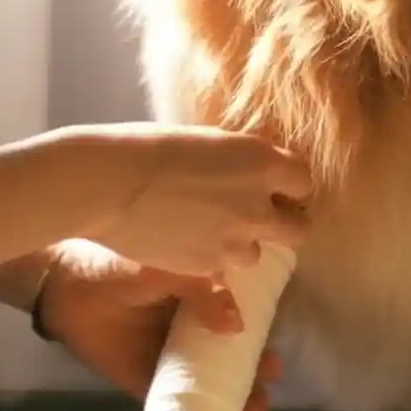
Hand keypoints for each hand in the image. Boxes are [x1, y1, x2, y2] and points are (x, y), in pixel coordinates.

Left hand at [38, 240, 277, 410]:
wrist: (66, 284)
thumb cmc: (120, 263)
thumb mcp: (169, 264)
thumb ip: (202, 290)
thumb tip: (237, 326)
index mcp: (206, 303)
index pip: (244, 332)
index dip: (261, 352)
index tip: (274, 369)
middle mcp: (195, 335)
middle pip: (234, 370)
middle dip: (252, 393)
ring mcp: (172, 362)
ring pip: (212, 393)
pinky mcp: (147, 383)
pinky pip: (179, 410)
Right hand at [48, 122, 314, 276]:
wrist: (106, 184)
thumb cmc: (149, 147)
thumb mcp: (210, 142)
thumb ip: (243, 162)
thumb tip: (257, 171)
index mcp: (264, 163)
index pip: (304, 181)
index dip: (291, 186)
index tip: (275, 187)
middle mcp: (259, 206)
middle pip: (300, 229)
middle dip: (285, 224)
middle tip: (260, 217)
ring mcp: (235, 241)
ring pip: (258, 253)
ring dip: (242, 243)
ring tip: (209, 229)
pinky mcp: (208, 268)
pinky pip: (222, 269)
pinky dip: (211, 259)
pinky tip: (185, 241)